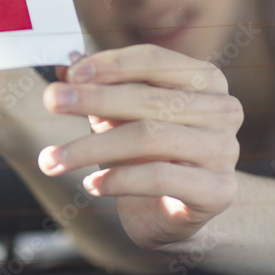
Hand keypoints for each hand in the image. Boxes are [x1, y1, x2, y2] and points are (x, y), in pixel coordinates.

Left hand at [37, 44, 242, 249]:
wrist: (175, 214)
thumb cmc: (148, 155)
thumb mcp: (121, 117)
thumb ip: (100, 90)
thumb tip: (64, 67)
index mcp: (206, 79)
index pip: (155, 60)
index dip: (111, 64)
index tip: (69, 74)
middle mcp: (223, 110)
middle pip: (149, 98)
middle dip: (93, 98)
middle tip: (50, 101)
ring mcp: (225, 151)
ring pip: (149, 137)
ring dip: (90, 147)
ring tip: (51, 159)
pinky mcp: (218, 191)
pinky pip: (159, 177)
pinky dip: (118, 180)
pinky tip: (90, 185)